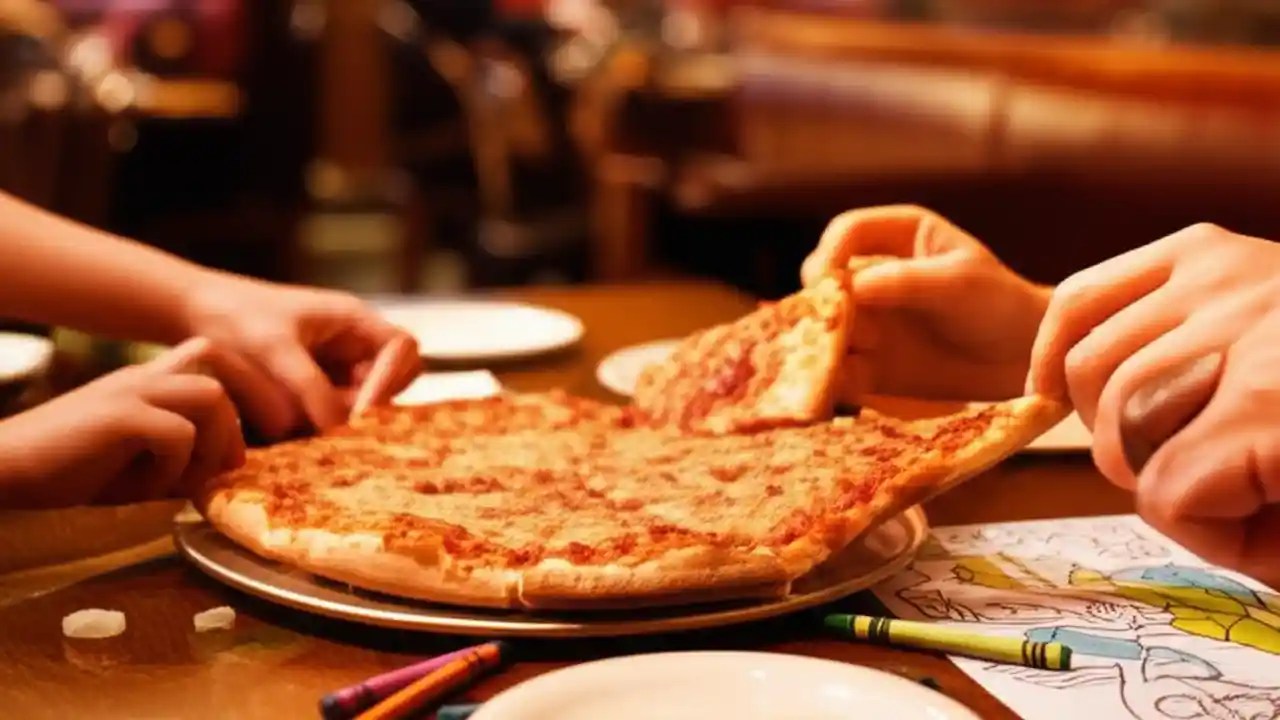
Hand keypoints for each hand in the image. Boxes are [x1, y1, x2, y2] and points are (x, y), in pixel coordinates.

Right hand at [0, 339, 244, 507]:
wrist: (3, 468)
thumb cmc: (67, 470)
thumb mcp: (136, 466)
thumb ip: (178, 461)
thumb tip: (222, 473)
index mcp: (147, 382)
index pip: (209, 356)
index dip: (238, 391)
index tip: (235, 446)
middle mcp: (143, 378)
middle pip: (220, 384)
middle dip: (232, 434)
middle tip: (220, 470)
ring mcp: (131, 392)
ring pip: (211, 398)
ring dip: (210, 445)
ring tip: (183, 479)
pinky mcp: (119, 415)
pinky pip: (178, 433)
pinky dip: (175, 467)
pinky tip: (147, 488)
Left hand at [181, 273, 420, 440]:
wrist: (194, 314)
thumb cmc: (235, 316)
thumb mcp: (274, 349)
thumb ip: (310, 386)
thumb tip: (340, 428)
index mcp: (354, 318)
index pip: (401, 348)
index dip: (390, 379)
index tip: (363, 411)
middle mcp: (355, 342)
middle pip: (395, 377)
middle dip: (374, 403)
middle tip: (344, 427)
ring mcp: (338, 365)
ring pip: (367, 400)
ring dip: (348, 417)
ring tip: (314, 430)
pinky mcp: (318, 386)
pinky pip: (338, 410)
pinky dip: (327, 423)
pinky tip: (302, 432)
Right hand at [802, 205, 1049, 401]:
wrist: (1027, 362)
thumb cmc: (1000, 306)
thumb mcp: (958, 283)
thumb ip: (904, 281)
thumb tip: (848, 287)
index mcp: (898, 237)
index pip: (846, 233)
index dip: (830, 254)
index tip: (826, 283)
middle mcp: (874, 276)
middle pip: (823, 282)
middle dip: (817, 305)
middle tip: (824, 328)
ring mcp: (870, 321)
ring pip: (823, 328)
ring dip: (816, 345)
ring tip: (824, 362)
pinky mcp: (870, 364)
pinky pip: (838, 369)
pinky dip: (829, 379)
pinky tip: (833, 387)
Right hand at [1027, 223, 1279, 584]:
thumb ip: (1251, 537)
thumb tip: (1162, 497)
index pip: (1168, 489)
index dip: (1200, 530)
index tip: (1252, 529)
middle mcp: (1247, 322)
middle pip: (1122, 425)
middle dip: (1149, 473)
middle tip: (1204, 482)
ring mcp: (1218, 275)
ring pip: (1090, 368)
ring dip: (1108, 419)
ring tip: (1158, 431)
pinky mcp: (1198, 247)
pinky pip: (1080, 297)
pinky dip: (1056, 347)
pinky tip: (1060, 386)